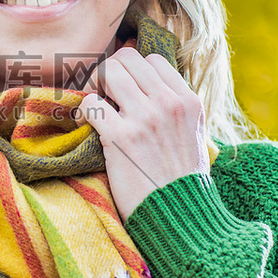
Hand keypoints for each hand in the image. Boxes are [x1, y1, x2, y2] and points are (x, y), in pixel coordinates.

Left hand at [76, 47, 208, 223]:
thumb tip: (147, 82)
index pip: (153, 59)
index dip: (133, 70)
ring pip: (107, 72)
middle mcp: (169, 104)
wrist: (180, 217)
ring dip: (96, 88)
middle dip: (110, 74)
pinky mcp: (121, 137)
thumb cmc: (182, 179)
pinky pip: (91, 103)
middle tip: (107, 96)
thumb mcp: (193, 135)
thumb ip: (175, 108)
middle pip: (126, 59)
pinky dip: (85, 112)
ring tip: (99, 109)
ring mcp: (145, 118)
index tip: (125, 88)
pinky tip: (90, 126)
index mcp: (189, 101)